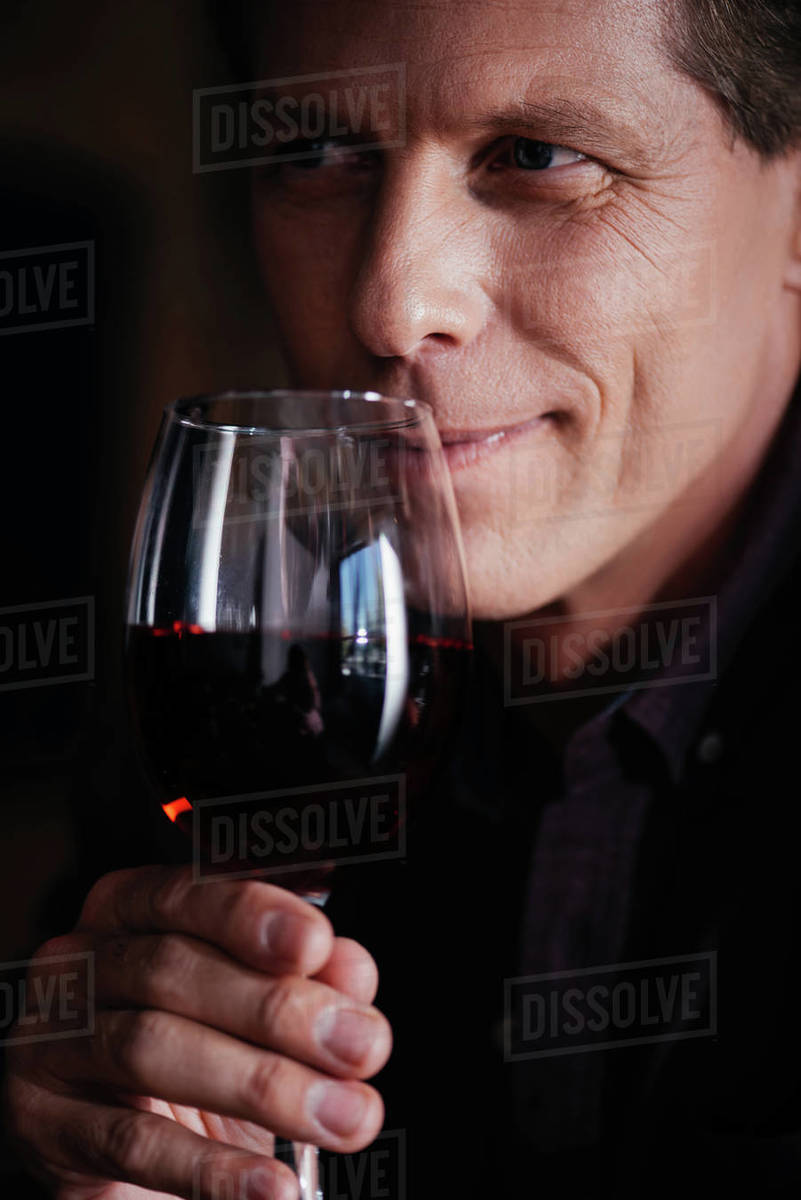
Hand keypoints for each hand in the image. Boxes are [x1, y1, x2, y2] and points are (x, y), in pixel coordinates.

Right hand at [3, 864, 391, 1199]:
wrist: (147, 1155)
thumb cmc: (207, 1051)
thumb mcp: (260, 1007)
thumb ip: (305, 978)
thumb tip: (349, 970)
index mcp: (131, 909)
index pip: (185, 894)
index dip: (251, 915)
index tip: (318, 944)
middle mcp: (82, 962)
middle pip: (172, 969)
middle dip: (279, 1009)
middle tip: (362, 1046)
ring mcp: (54, 1042)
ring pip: (152, 1049)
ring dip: (263, 1086)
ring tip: (342, 1115)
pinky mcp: (46, 1125)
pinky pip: (131, 1143)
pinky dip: (210, 1168)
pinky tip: (271, 1185)